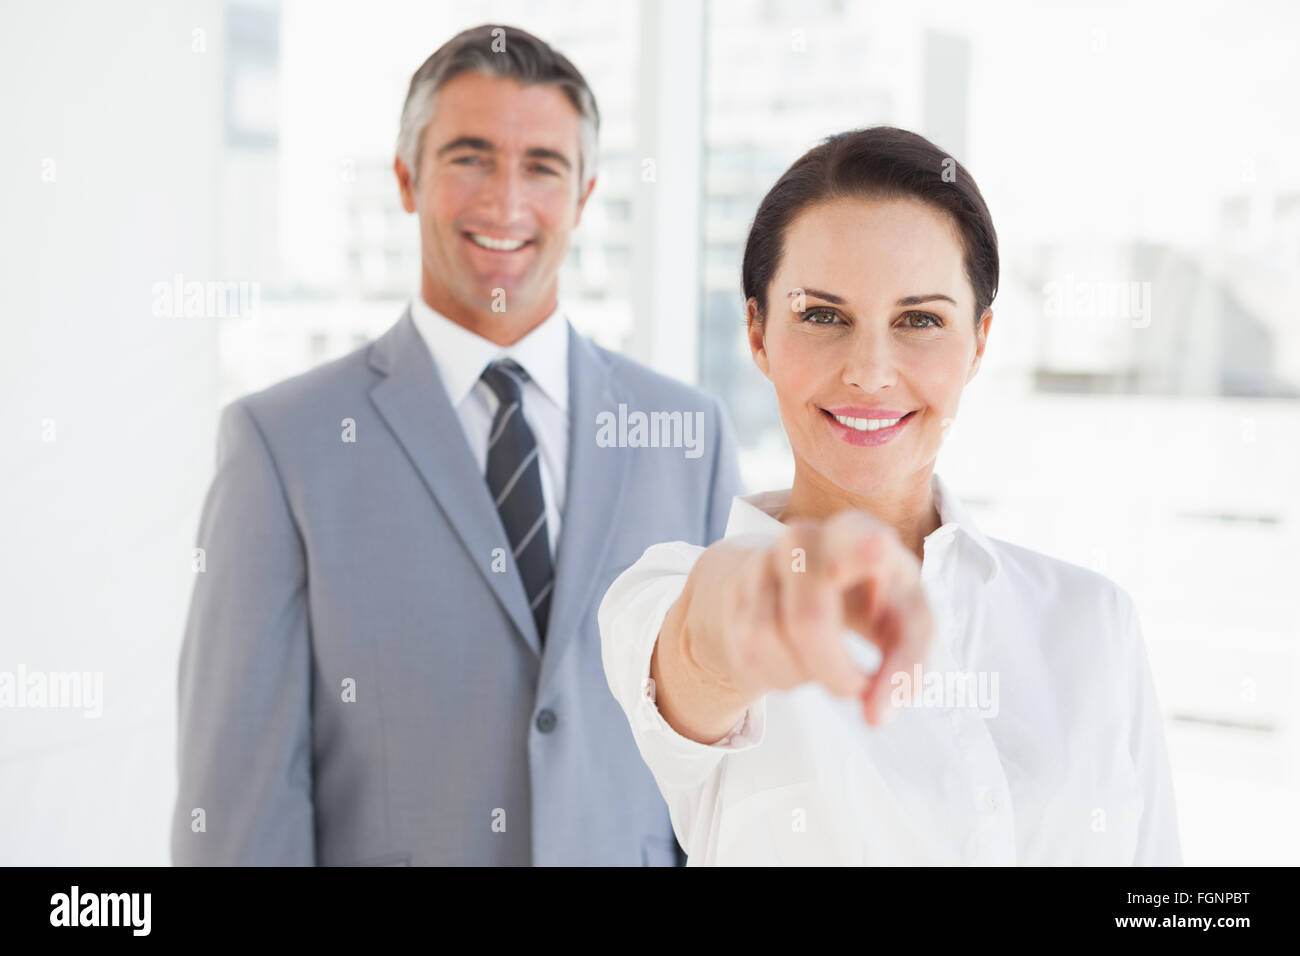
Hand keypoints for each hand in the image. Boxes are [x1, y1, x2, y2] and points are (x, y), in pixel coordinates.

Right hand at [691, 511, 934, 725]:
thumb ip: (905, 666)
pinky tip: (794, 659)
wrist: (795, 578)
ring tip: (824, 664)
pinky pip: (750, 656)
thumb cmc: (868, 599)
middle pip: (807, 621)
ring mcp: (761, 565)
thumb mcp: (903, 619)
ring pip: (770, 645)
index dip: (862, 547)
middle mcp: (803, 540)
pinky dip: (780, 675)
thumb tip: (877, 716)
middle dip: (836, 673)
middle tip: (855, 689)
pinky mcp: (734, 594)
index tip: (878, 548)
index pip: (856, 536)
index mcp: (857, 534)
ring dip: (804, 675)